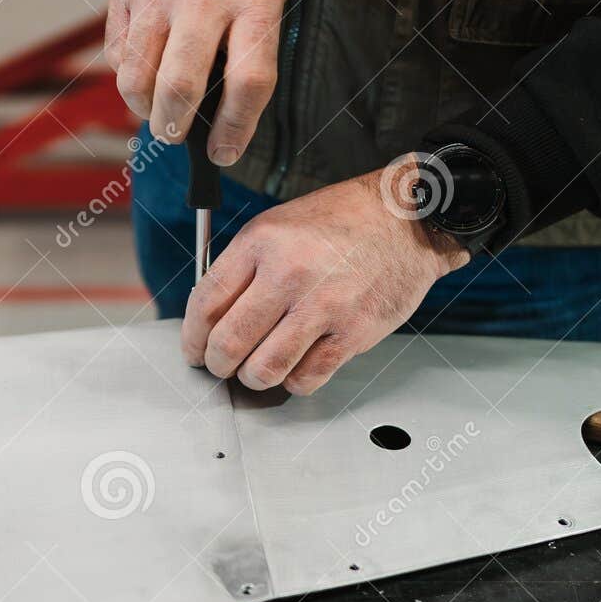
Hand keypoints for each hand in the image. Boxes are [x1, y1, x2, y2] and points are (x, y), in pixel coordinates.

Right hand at [104, 0, 288, 162]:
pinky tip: (141, 68)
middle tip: (176, 134)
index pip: (249, 84)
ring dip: (143, 107)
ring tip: (155, 108)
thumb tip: (227, 110)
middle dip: (175, 128)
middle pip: (179, 90)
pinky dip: (126, 73)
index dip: (235, 130)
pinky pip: (115, 51)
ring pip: (135, 79)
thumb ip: (252, 42)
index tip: (224, 150)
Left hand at [181, 164, 470, 395]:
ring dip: (254, 379)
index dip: (192, 338)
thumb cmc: (344, 221)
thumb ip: (243, 267)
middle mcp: (289, 273)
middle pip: (228, 343)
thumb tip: (211, 317)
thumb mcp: (279, 224)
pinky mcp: (353, 333)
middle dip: (218, 365)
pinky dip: (294, 382)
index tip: (195, 350)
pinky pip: (306, 379)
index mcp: (262, 241)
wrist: (408, 219)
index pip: (205, 303)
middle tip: (223, 366)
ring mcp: (323, 306)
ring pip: (263, 370)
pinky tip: (297, 366)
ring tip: (259, 370)